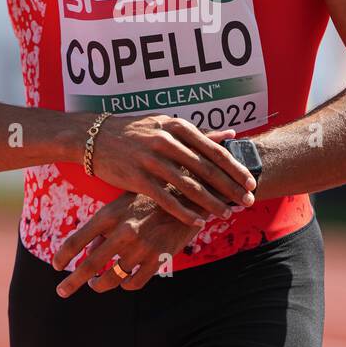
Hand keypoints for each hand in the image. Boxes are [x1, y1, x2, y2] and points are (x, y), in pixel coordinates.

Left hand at [51, 192, 203, 296]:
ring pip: (112, 278)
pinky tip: (122, 281)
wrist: (188, 195)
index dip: (62, 256)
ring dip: (100, 284)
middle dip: (72, 282)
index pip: (76, 240)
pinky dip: (125, 284)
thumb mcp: (121, 204)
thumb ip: (103, 228)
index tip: (55, 266)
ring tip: (96, 284)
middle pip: (90, 266)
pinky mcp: (159, 258)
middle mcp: (123, 232)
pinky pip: (134, 282)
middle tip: (61, 292)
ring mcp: (142, 247)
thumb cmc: (148, 198)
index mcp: (110, 215)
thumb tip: (88, 253)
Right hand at [80, 116, 255, 225]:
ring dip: (211, 202)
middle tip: (248, 201)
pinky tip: (198, 221)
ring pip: (188, 185)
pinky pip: (166, 199)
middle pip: (206, 169)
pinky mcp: (136, 178)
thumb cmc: (135, 131)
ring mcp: (151, 160)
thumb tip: (231, 135)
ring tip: (227, 213)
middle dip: (230, 188)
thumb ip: (198, 134)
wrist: (95, 137)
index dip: (234, 168)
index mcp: (176, 126)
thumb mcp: (166, 125)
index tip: (250, 182)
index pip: (213, 150)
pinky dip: (184, 212)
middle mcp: (166, 141)